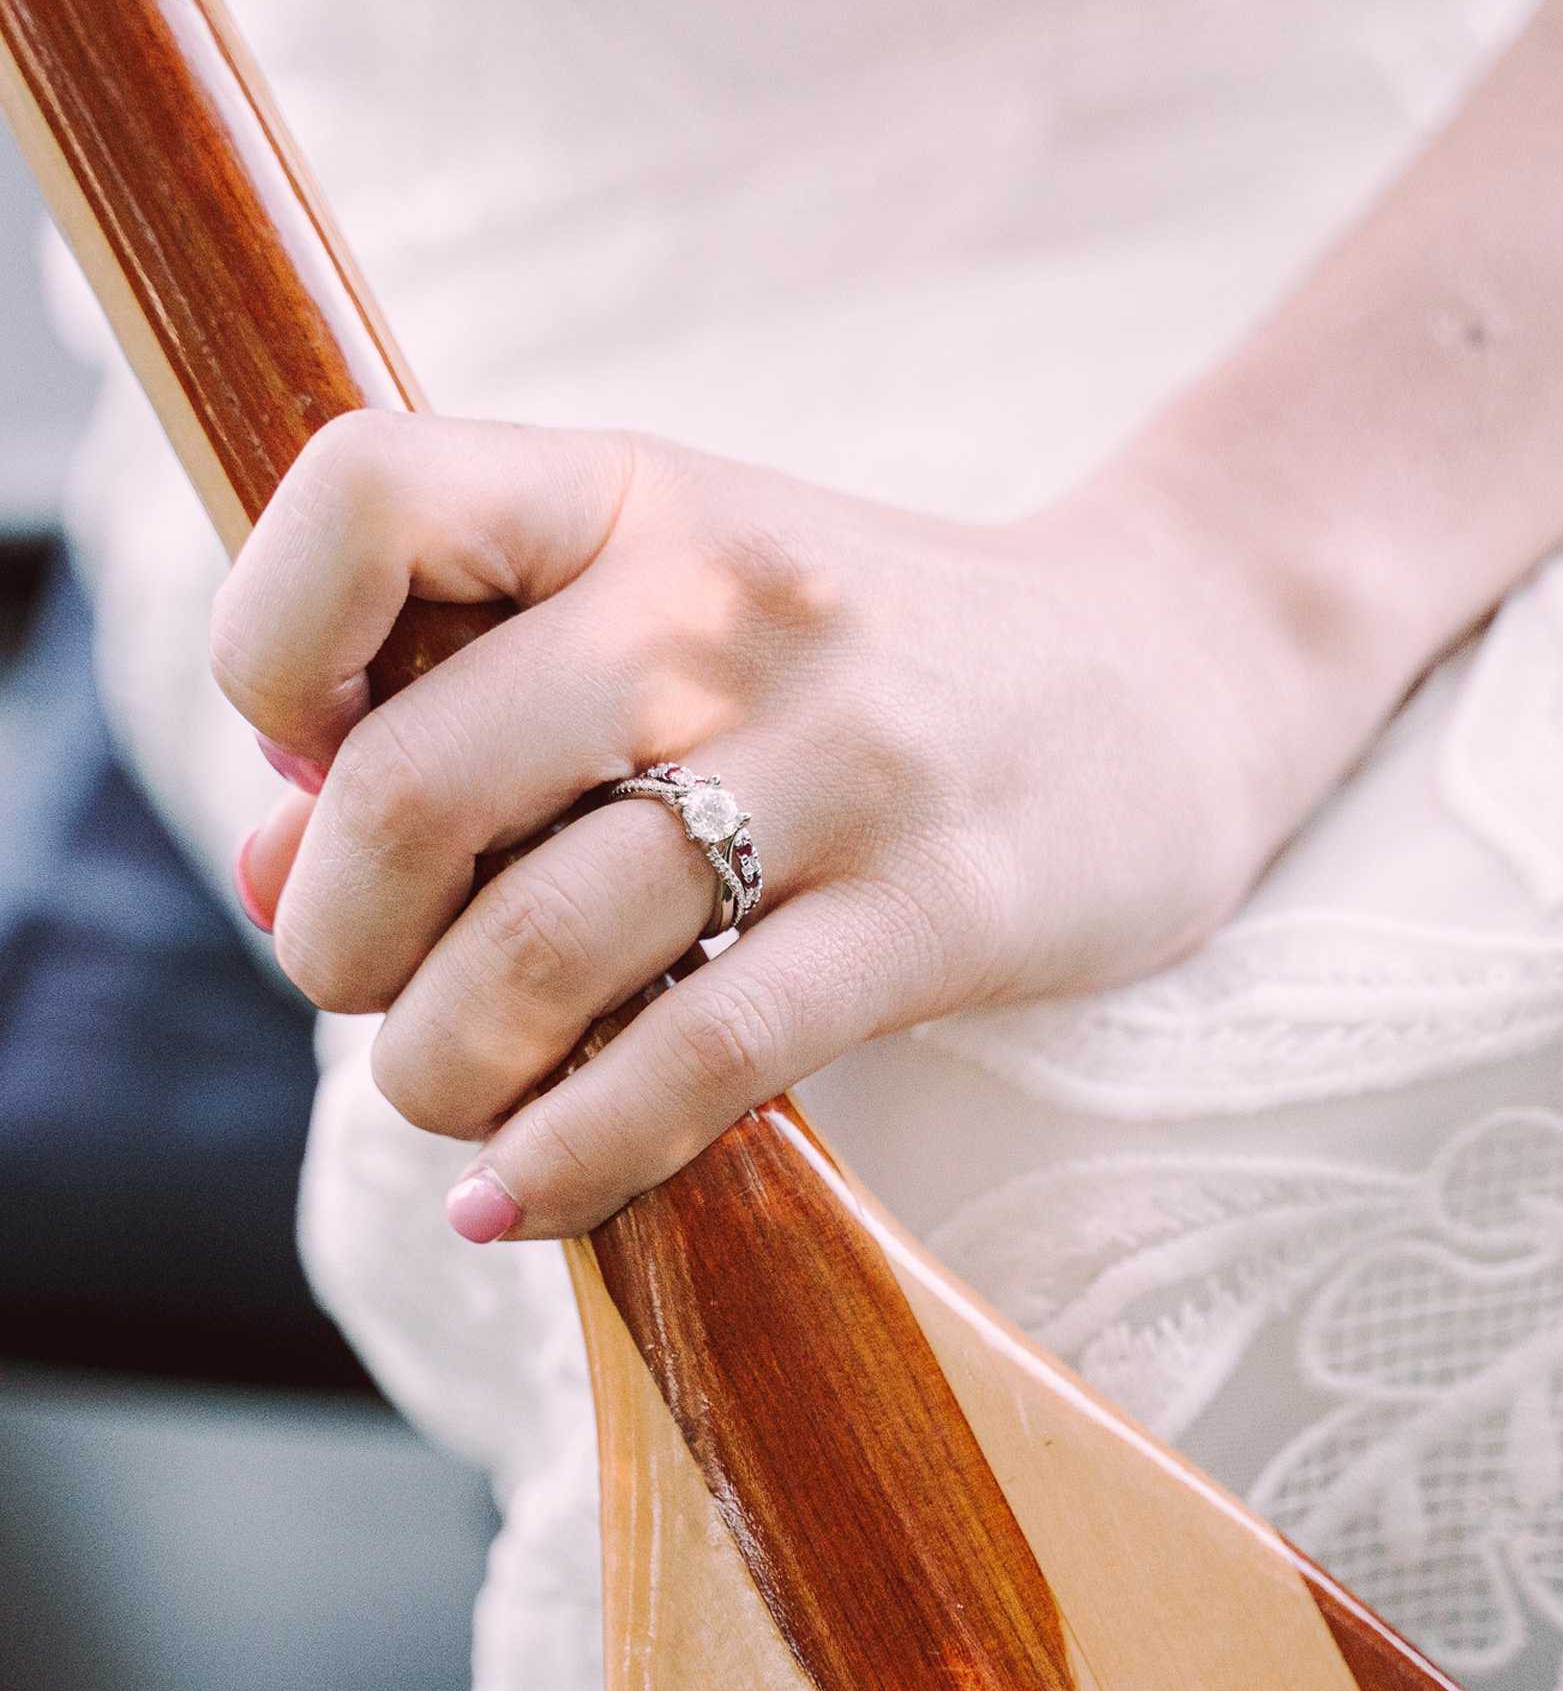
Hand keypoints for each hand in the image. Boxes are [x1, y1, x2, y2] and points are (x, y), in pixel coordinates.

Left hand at [214, 413, 1399, 1238]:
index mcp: (633, 492)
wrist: (1174, 668)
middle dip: (332, 940)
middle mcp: (723, 601)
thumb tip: (261, 864)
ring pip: (538, 953)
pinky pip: (697, 1063)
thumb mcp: (667, 607)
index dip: (272, 650)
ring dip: (436, 1071)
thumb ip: (460, 704)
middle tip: (364, 989)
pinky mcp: (933, 913)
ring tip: (450, 1100)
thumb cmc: (858, 660)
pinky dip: (569, 1159)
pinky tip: (516, 1198)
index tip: (308, 758)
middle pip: (418, 788)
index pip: (366, 496)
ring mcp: (838, 758)